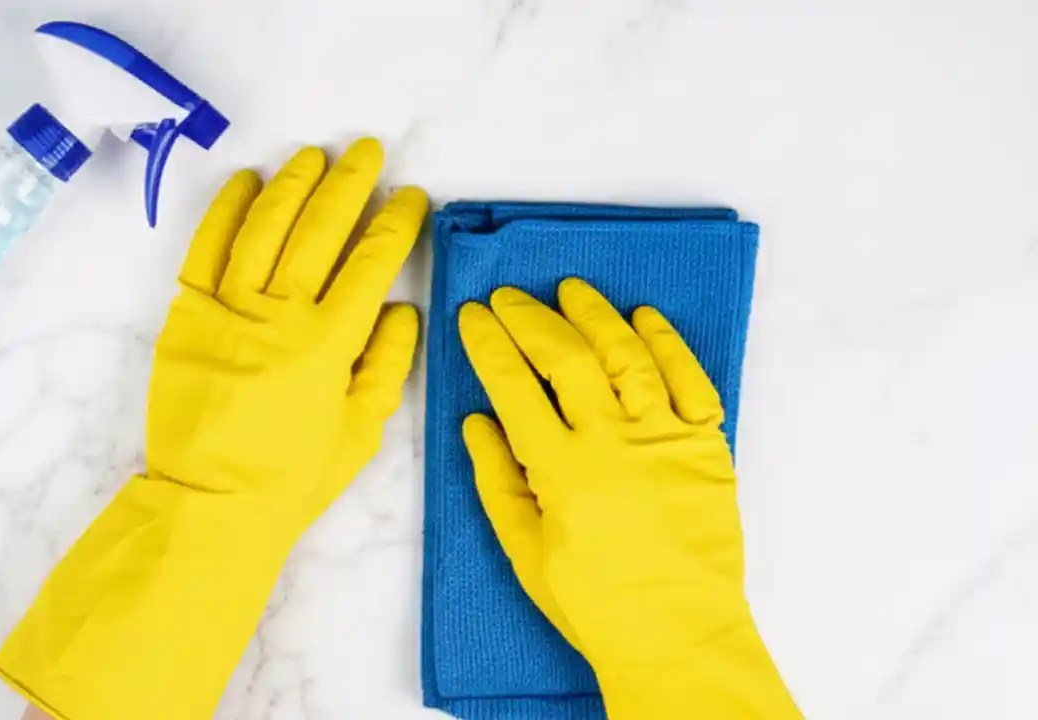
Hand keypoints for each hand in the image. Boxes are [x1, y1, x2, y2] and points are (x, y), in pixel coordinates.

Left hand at [0, 139, 427, 719]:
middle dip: (350, 184)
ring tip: (314, 155)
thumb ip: (385, 366)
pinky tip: (247, 181)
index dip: (396, 225)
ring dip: (293, 185)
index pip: (371, 266)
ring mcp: (227, 310)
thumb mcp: (359, 433)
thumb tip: (403, 310)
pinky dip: (226, 211)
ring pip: (264, 228)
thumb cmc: (291, 479)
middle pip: (320, 232)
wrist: (210, 504)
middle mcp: (278, 316)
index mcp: (327, 346)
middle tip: (369, 151)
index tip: (412, 197)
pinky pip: (205, 249)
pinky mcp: (186, 315)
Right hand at [459, 278, 798, 717]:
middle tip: (508, 298)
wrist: (678, 635)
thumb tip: (476, 422)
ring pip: (627, 354)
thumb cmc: (596, 605)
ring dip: (595, 315)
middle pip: (566, 357)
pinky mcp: (708, 446)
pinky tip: (643, 317)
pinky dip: (667, 343)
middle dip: (530, 319)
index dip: (487, 345)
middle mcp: (613, 442)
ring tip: (570, 290)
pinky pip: (691, 380)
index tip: (472, 316)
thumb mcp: (526, 552)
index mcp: (561, 471)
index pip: (513, 387)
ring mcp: (665, 438)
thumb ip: (497, 481)